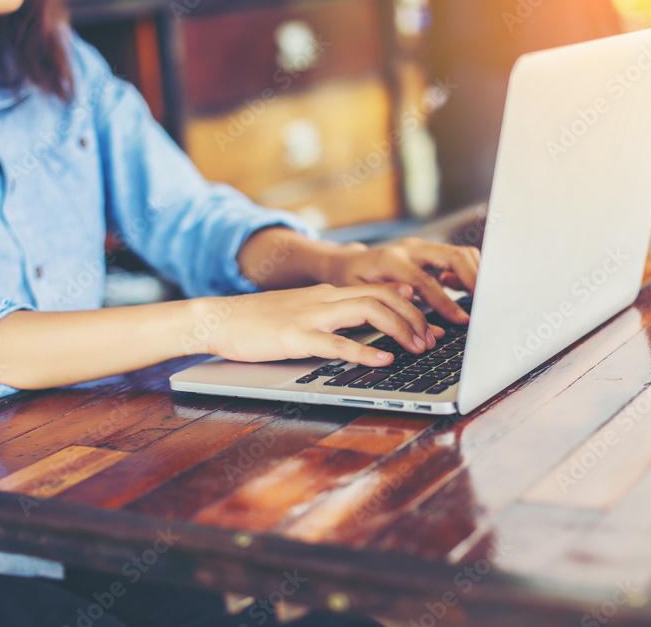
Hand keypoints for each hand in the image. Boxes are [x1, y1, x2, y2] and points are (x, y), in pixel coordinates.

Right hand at [198, 284, 444, 366]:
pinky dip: (365, 352)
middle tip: (433, 340)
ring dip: (400, 329)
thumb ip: (331, 315)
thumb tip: (364, 321)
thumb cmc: (257, 322)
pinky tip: (383, 361)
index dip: (412, 305)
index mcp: (327, 294)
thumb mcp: (301, 312)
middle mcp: (324, 299)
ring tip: (418, 348)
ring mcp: (310, 316)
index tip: (433, 324)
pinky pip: (336, 343)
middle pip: (383, 295)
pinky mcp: (295, 337)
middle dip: (416, 317)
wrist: (217, 318)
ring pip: (369, 310)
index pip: (380, 288)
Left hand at [322, 237, 479, 323]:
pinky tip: (462, 291)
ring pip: (460, 253)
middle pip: (452, 256)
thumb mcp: (362, 296)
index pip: (426, 281)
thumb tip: (424, 323)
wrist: (346, 263)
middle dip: (473, 280)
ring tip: (481, 299)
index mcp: (390, 260)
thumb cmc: (351, 283)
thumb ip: (392, 305)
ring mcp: (421, 247)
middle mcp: (409, 248)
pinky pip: (458, 257)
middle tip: (486, 305)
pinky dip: (468, 272)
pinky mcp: (429, 251)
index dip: (446, 303)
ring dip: (475, 274)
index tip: (462, 321)